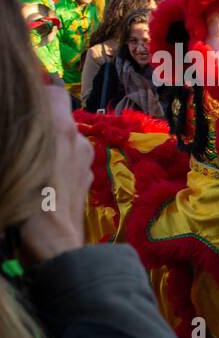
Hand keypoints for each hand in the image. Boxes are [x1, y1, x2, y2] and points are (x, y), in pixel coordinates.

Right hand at [17, 81, 92, 265]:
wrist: (54, 244)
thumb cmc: (26, 201)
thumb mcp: (11, 159)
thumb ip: (14, 132)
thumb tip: (16, 124)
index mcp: (60, 128)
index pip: (54, 93)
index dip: (38, 93)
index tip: (22, 100)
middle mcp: (79, 140)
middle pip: (60, 118)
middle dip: (41, 122)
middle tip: (18, 132)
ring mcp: (86, 162)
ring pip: (66, 141)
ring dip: (49, 144)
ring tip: (27, 158)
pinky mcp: (87, 182)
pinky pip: (70, 162)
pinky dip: (57, 163)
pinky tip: (42, 178)